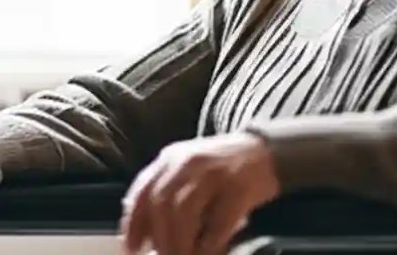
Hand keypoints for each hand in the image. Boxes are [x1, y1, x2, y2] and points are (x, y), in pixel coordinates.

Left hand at [120, 132, 279, 254]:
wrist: (266, 152)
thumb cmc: (222, 168)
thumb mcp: (187, 171)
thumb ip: (165, 194)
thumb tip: (144, 234)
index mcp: (170, 159)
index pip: (142, 191)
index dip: (132, 224)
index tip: (130, 248)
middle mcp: (188, 161)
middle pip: (161, 203)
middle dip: (158, 237)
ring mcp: (214, 173)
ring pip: (185, 211)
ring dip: (179, 241)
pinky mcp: (239, 188)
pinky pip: (219, 221)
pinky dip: (209, 243)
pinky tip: (207, 253)